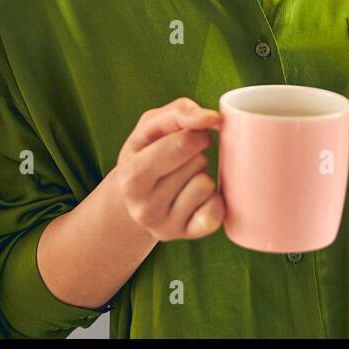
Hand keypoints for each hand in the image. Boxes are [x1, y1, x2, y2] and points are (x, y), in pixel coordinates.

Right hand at [115, 97, 225, 240]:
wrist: (135, 198)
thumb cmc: (148, 151)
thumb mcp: (152, 126)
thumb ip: (179, 112)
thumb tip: (213, 118)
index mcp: (131, 176)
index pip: (184, 143)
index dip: (196, 133)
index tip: (191, 135)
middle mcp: (144, 208)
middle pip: (197, 163)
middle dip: (196, 154)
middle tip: (180, 161)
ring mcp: (164, 227)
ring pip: (206, 185)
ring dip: (202, 175)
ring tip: (184, 178)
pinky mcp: (187, 236)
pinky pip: (217, 211)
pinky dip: (214, 199)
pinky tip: (196, 197)